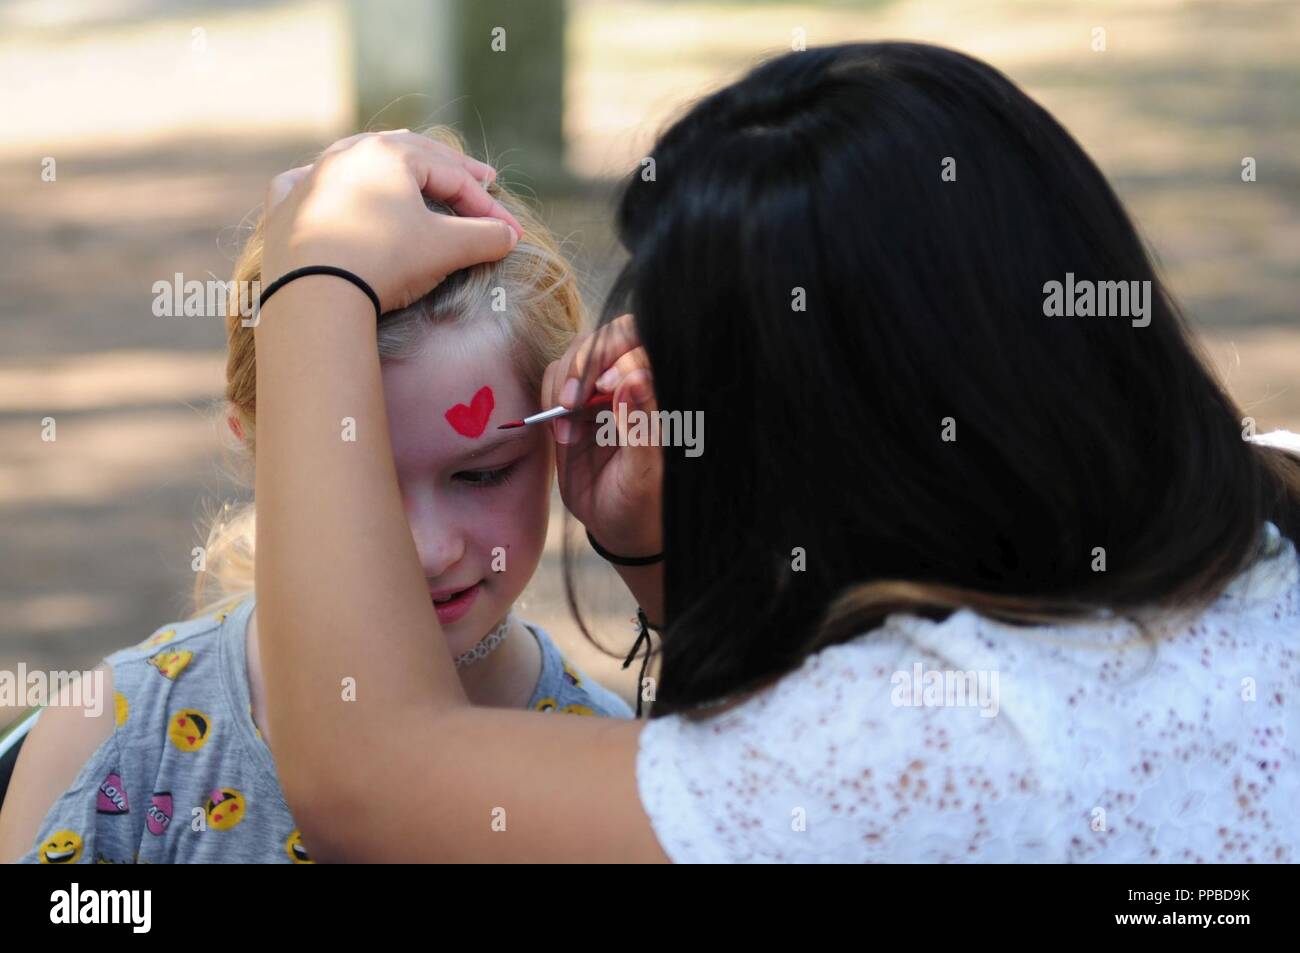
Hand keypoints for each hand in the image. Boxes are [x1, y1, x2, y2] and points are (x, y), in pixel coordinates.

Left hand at [260, 131, 522, 313]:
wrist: (314, 295)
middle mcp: (347, 155)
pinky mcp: (282, 209)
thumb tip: (509, 236)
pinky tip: (322, 182)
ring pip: (356, 159)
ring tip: (411, 165)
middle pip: (410, 154)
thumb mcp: (445, 249)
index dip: (487, 205)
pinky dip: (321, 184)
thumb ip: (484, 237)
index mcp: (390, 153)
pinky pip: (303, 184)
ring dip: (389, 164)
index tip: (511, 232)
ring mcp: (310, 179)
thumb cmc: (385, 261)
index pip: (452, 177)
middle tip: (480, 177)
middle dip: (448, 167)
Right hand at [542, 314, 662, 557]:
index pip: (639, 343)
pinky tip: (564, 435)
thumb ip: (641, 425)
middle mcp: (630, 383)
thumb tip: (634, 380)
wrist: (619, 527)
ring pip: (576, 356)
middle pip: (604, 339)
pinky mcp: (574, 406)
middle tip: (572, 403)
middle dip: (584, 363)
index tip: (606, 385)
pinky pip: (554, 381)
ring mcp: (601, 393)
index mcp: (657, 392)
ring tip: (567, 427)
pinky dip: (550, 400)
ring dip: (564, 383)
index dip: (619, 353)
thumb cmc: (643, 502)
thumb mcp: (646, 473)